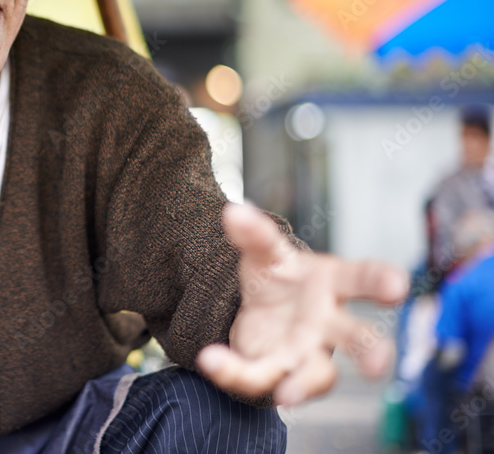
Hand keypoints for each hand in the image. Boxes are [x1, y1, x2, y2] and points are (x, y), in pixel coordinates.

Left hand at [196, 203, 409, 405]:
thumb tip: (234, 211)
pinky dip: (234, 371)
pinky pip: (258, 377)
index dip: (382, 282)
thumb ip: (254, 235)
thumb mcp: (266, 253)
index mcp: (332, 284)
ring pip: (317, 375)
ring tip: (286, 396)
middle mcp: (328, 325)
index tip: (396, 285)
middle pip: (357, 339)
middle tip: (377, 365)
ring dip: (303, 385)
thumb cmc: (279, 277)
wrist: (259, 309)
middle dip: (371, 352)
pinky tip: (212, 360)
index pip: (363, 279)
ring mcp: (306, 353)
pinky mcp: (275, 372)